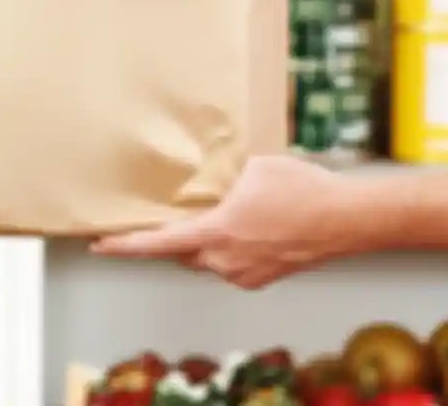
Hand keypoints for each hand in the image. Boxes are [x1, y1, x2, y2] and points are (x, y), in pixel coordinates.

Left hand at [91, 156, 366, 289]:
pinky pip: (232, 264)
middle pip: (181, 252)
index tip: (100, 246)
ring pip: (208, 259)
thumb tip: (211, 175)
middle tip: (171, 217)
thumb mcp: (253, 168)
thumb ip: (222, 177)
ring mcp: (244, 274)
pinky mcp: (263, 278)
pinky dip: (231, 248)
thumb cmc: (302, 189)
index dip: (124, 245)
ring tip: (228, 213)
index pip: (157, 244)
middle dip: (174, 237)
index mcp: (215, 233)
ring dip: (207, 241)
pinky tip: (252, 226)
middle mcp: (224, 261)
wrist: (347, 219)